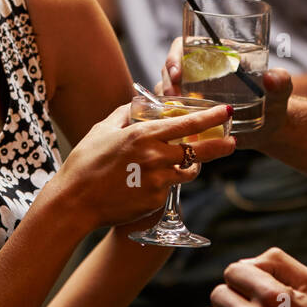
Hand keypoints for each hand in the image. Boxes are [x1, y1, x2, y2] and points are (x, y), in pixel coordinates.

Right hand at [51, 101, 235, 229]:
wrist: (74, 202)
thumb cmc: (84, 163)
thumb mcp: (102, 130)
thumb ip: (123, 115)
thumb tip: (135, 105)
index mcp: (144, 134)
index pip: (187, 123)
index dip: (210, 117)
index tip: (227, 112)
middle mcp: (155, 156)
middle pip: (199, 150)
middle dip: (220, 145)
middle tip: (232, 142)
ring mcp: (158, 180)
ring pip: (189, 172)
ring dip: (191, 166)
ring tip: (183, 163)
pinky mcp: (156, 200)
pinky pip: (170, 188)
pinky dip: (166, 183)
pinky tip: (148, 183)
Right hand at [162, 41, 291, 152]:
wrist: (270, 128)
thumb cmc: (275, 103)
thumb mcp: (280, 92)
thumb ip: (281, 82)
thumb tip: (273, 77)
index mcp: (216, 57)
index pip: (185, 46)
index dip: (175, 55)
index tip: (177, 72)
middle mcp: (200, 73)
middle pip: (170, 69)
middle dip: (166, 81)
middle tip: (173, 97)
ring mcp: (193, 93)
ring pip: (166, 90)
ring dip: (164, 100)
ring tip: (173, 113)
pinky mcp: (192, 112)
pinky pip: (171, 112)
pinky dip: (167, 118)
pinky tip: (173, 127)